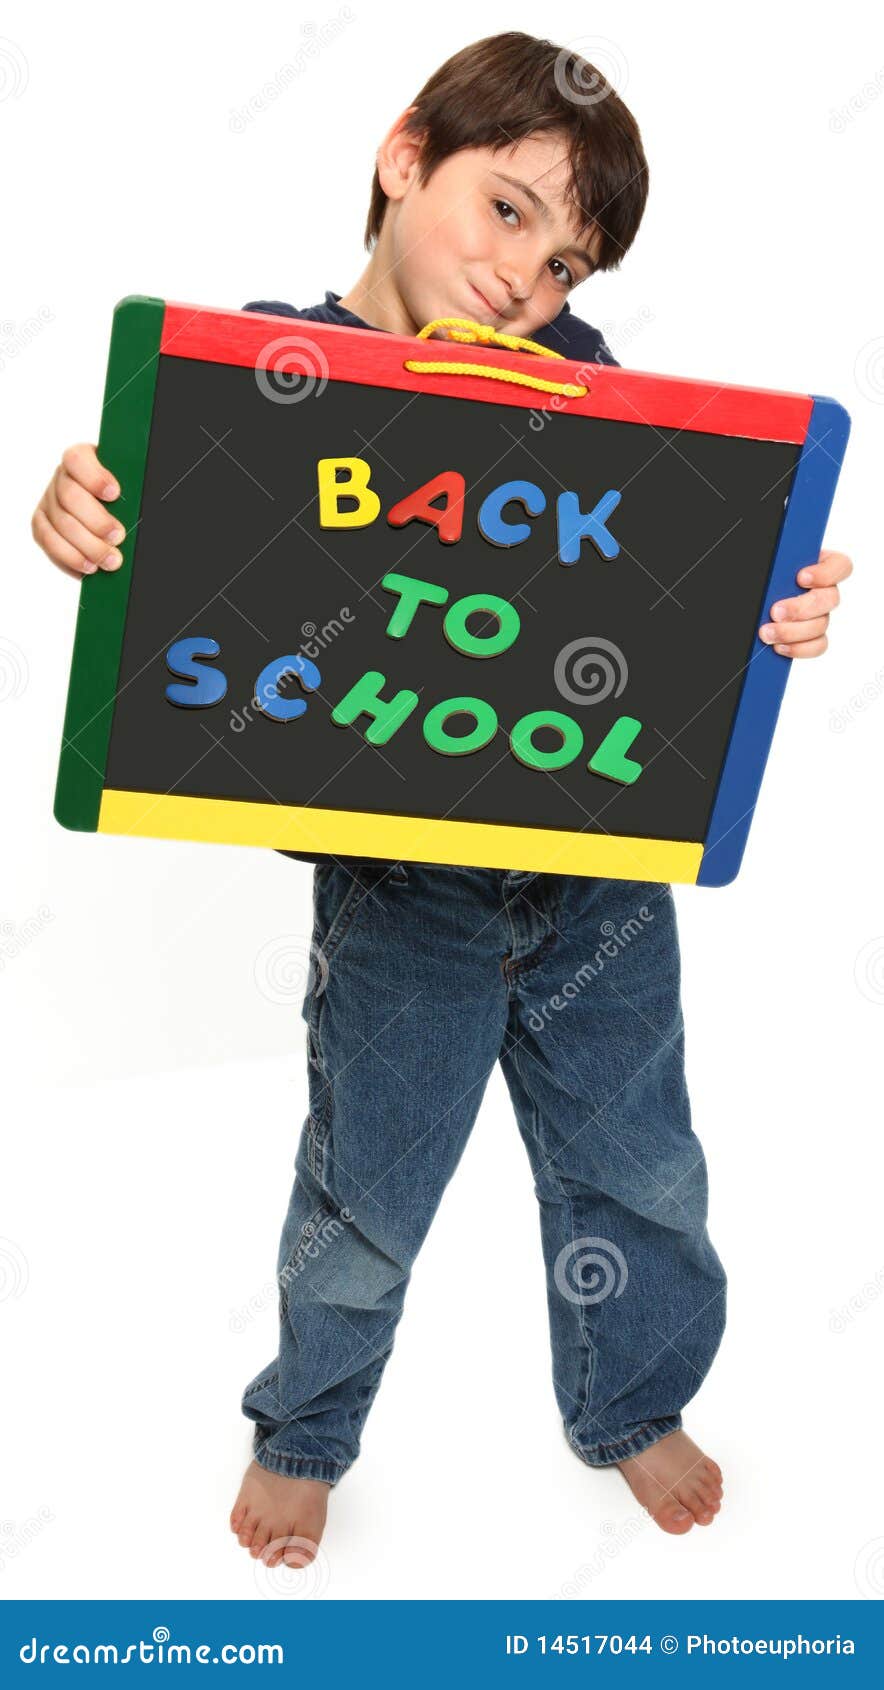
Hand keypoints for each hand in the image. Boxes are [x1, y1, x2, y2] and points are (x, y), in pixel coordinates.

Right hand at [31, 444, 123, 579]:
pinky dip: (70, 557)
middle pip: (70, 497)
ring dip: (88, 546)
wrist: (109, 514)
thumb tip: (139, 506)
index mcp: (82, 458)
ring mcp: (49, 500)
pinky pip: (48, 541)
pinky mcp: (41, 523)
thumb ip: (132, 491)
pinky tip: (90, 566)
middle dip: (96, 521)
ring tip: (111, 560)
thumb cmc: (122, 497)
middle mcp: (61, 477)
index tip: (114, 494)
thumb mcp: (130, 487)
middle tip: (118, 537)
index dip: (94, 477)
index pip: (78, 459)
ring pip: (61, 524)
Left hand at [758, 549, 851, 657]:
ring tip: (767, 633)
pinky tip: (779, 646)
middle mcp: (824, 590)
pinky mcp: (812, 638)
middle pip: (830, 599)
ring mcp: (820, 615)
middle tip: (775, 612)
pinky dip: (798, 649)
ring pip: (821, 625)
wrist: (755, 605)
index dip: (825, 574)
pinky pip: (817, 646)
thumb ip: (778, 571)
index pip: (839, 565)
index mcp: (818, 566)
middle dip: (801, 608)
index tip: (801, 578)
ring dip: (792, 632)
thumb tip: (777, 576)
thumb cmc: (764, 584)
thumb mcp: (769, 572)